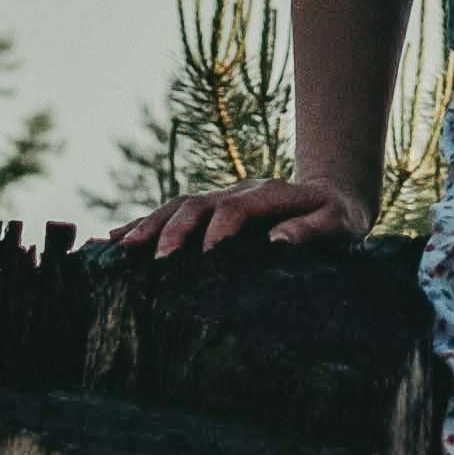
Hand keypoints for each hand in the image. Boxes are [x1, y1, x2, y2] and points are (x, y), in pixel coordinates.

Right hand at [112, 176, 371, 259]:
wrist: (332, 197)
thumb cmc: (338, 217)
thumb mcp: (340, 223)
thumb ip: (313, 230)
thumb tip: (278, 241)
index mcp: (268, 195)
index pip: (236, 208)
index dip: (219, 230)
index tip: (207, 257)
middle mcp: (237, 192)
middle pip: (198, 204)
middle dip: (174, 231)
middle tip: (157, 262)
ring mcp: (220, 199)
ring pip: (177, 207)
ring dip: (149, 226)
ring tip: (121, 247)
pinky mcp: (209, 212)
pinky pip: (171, 215)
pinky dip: (142, 225)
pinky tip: (113, 240)